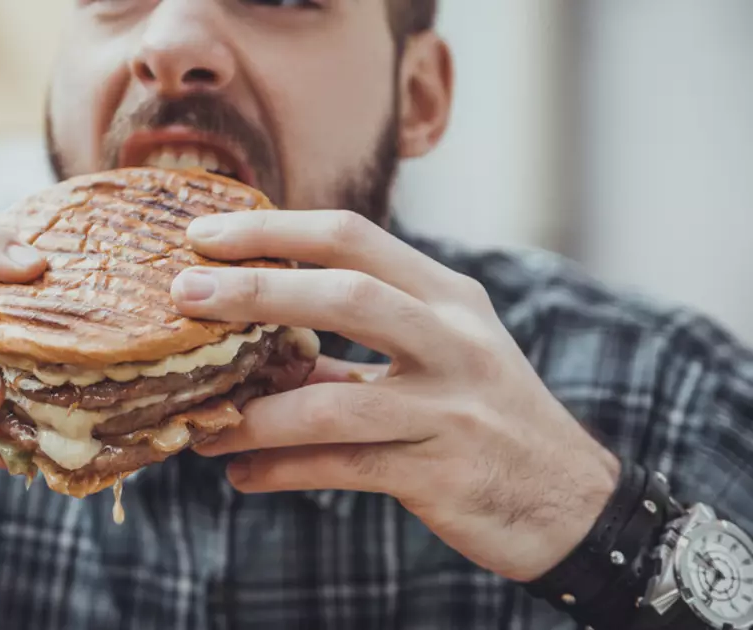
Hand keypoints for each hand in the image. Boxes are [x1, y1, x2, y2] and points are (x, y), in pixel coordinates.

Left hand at [171, 210, 619, 581]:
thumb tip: (255, 343)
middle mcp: (453, 340)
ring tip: (201, 428)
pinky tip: (243, 475)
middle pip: (344, 294)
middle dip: (255, 291)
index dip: (273, 230)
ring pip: (331, 402)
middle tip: (183, 296)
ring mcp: (450, 407)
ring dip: (254, 416)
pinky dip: (281, 472)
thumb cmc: (485, 416)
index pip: (353, 237)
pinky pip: (341, 468)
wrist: (569, 502)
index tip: (206, 235)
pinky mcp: (441, 472)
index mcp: (446, 295)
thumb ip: (356, 345)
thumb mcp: (436, 358)